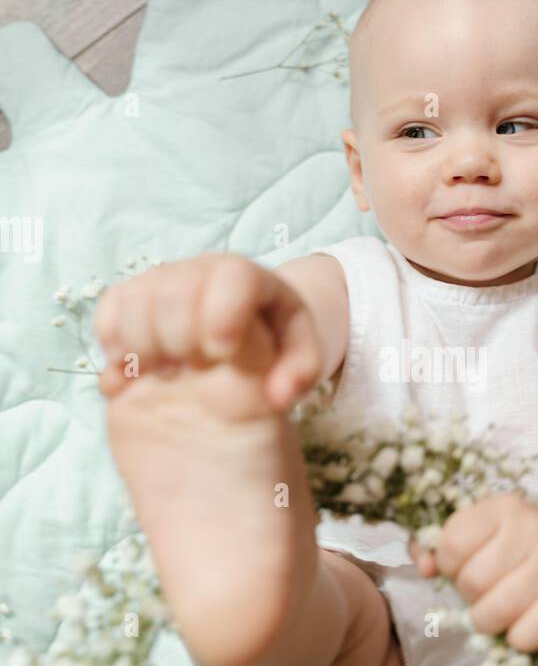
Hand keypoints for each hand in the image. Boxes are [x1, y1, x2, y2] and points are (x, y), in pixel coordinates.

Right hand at [93, 254, 324, 413]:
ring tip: (163, 371)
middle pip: (174, 286)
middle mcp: (202, 271)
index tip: (220, 351)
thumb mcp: (297, 361)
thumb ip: (297, 375)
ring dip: (142, 342)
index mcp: (249, 280)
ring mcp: (164, 279)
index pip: (233, 277)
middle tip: (188, 367)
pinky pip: (111, 306)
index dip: (223, 311)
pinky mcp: (133, 296)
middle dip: (177, 333)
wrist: (244, 338)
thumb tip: (279, 395)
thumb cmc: (274, 349)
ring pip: (136, 297)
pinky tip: (132, 370)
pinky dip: (113, 340)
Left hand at [410, 494, 537, 651]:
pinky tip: (525, 622)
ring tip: (500, 609)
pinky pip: (527, 635)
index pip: (451, 546)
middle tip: (487, 590)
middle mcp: (531, 528)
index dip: (449, 566)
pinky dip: (518, 638)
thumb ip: (440, 546)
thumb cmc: (520, 541)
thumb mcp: (484, 529)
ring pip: (495, 613)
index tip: (465, 566)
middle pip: (472, 582)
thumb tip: (424, 568)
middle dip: (470, 595)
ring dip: (488, 621)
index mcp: (502, 507)